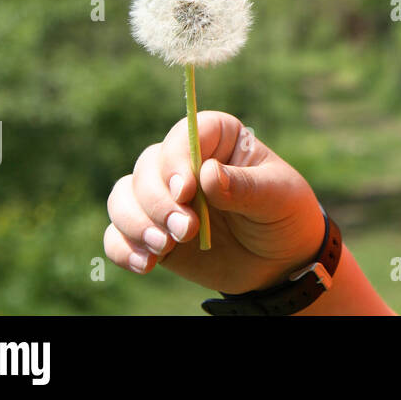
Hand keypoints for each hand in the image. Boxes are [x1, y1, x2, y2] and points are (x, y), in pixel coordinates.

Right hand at [104, 111, 325, 294]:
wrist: (280, 260)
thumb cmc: (284, 215)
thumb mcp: (278, 198)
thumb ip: (245, 187)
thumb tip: (208, 173)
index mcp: (219, 139)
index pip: (187, 134)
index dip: (178, 159)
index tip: (186, 191)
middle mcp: (185, 162)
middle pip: (148, 167)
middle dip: (158, 201)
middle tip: (187, 231)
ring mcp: (164, 197)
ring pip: (123, 196)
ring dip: (136, 223)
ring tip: (166, 248)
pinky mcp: (152, 230)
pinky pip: (117, 233)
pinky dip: (123, 248)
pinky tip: (146, 265)